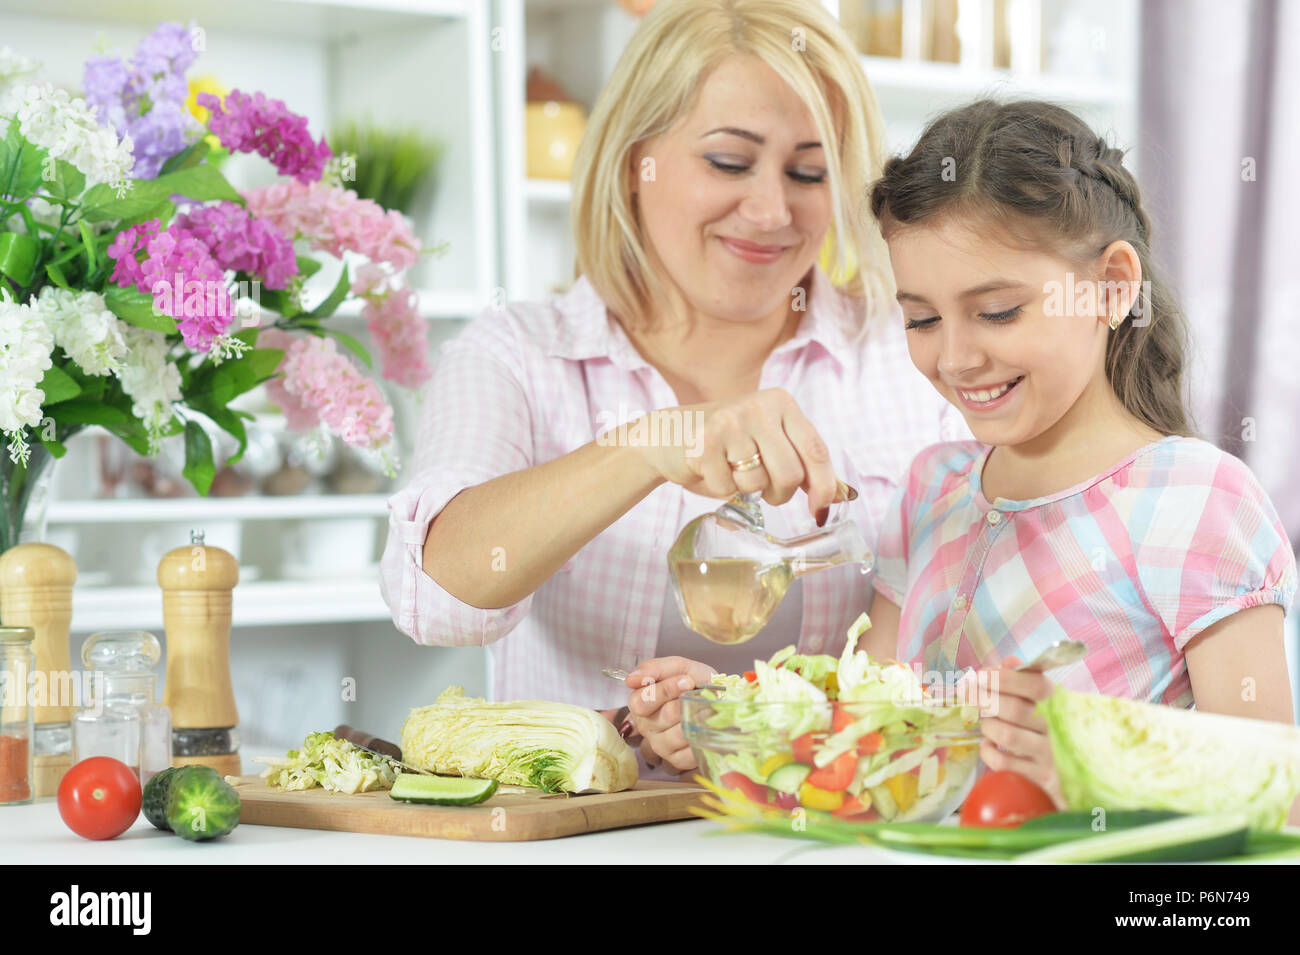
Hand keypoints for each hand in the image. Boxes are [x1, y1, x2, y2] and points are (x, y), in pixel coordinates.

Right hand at [624, 656, 716, 773]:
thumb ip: (654, 668)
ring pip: (678, 734)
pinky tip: (707, 727)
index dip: (664, 691)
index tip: (687, 680)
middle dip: (685, 703)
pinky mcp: (678, 760)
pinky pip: (690, 752)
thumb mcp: (678, 667)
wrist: (722, 699)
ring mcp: (661, 745)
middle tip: (700, 694)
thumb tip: (631, 680)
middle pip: (662, 717)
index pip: (640, 702)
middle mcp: (647, 726)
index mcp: (640, 702)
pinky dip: (703, 736)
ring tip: (708, 708)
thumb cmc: (696, 683)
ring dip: (698, 718)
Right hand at [626, 388, 838, 517]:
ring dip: (745, 490)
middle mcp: (758, 407)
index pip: (815, 450)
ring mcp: (730, 422)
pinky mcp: (704, 442)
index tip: (820, 510)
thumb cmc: (724, 445)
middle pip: (790, 474)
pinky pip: (726, 488)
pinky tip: (710, 469)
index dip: (823, 486)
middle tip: (764, 490)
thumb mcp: (768, 443)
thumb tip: (839, 495)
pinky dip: (719, 489)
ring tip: (730, 470)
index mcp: (781, 403)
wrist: (667, 436)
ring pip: (757, 483)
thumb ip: (802, 464)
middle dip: (779, 494)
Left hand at [978, 655, 1064, 807]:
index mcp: (1062, 704)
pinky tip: (988, 745)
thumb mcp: (1049, 703)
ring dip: (988, 725)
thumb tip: (1008, 662)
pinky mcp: (1042, 780)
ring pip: (1008, 736)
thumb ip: (1029, 680)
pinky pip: (1004, 764)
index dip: (1004, 678)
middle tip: (969, 692)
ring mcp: (1051, 756)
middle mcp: (1059, 730)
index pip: (1035, 685)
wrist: (1085, 774)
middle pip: (1015, 709)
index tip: (981, 674)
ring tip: (986, 721)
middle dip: (984, 698)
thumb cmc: (1056, 730)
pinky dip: (988, 752)